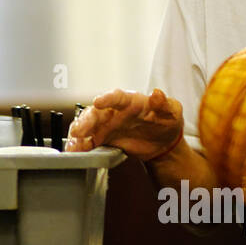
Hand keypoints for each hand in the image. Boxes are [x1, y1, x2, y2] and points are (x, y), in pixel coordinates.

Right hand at [65, 87, 183, 159]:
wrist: (164, 144)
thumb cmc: (167, 122)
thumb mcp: (172, 111)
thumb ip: (164, 104)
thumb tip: (157, 94)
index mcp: (131, 101)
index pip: (117, 97)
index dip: (107, 99)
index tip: (97, 102)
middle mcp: (115, 111)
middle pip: (97, 112)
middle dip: (86, 120)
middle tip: (79, 130)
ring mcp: (107, 125)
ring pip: (88, 125)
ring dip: (79, 133)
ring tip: (73, 144)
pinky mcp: (104, 138)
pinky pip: (88, 140)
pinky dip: (80, 145)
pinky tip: (74, 150)